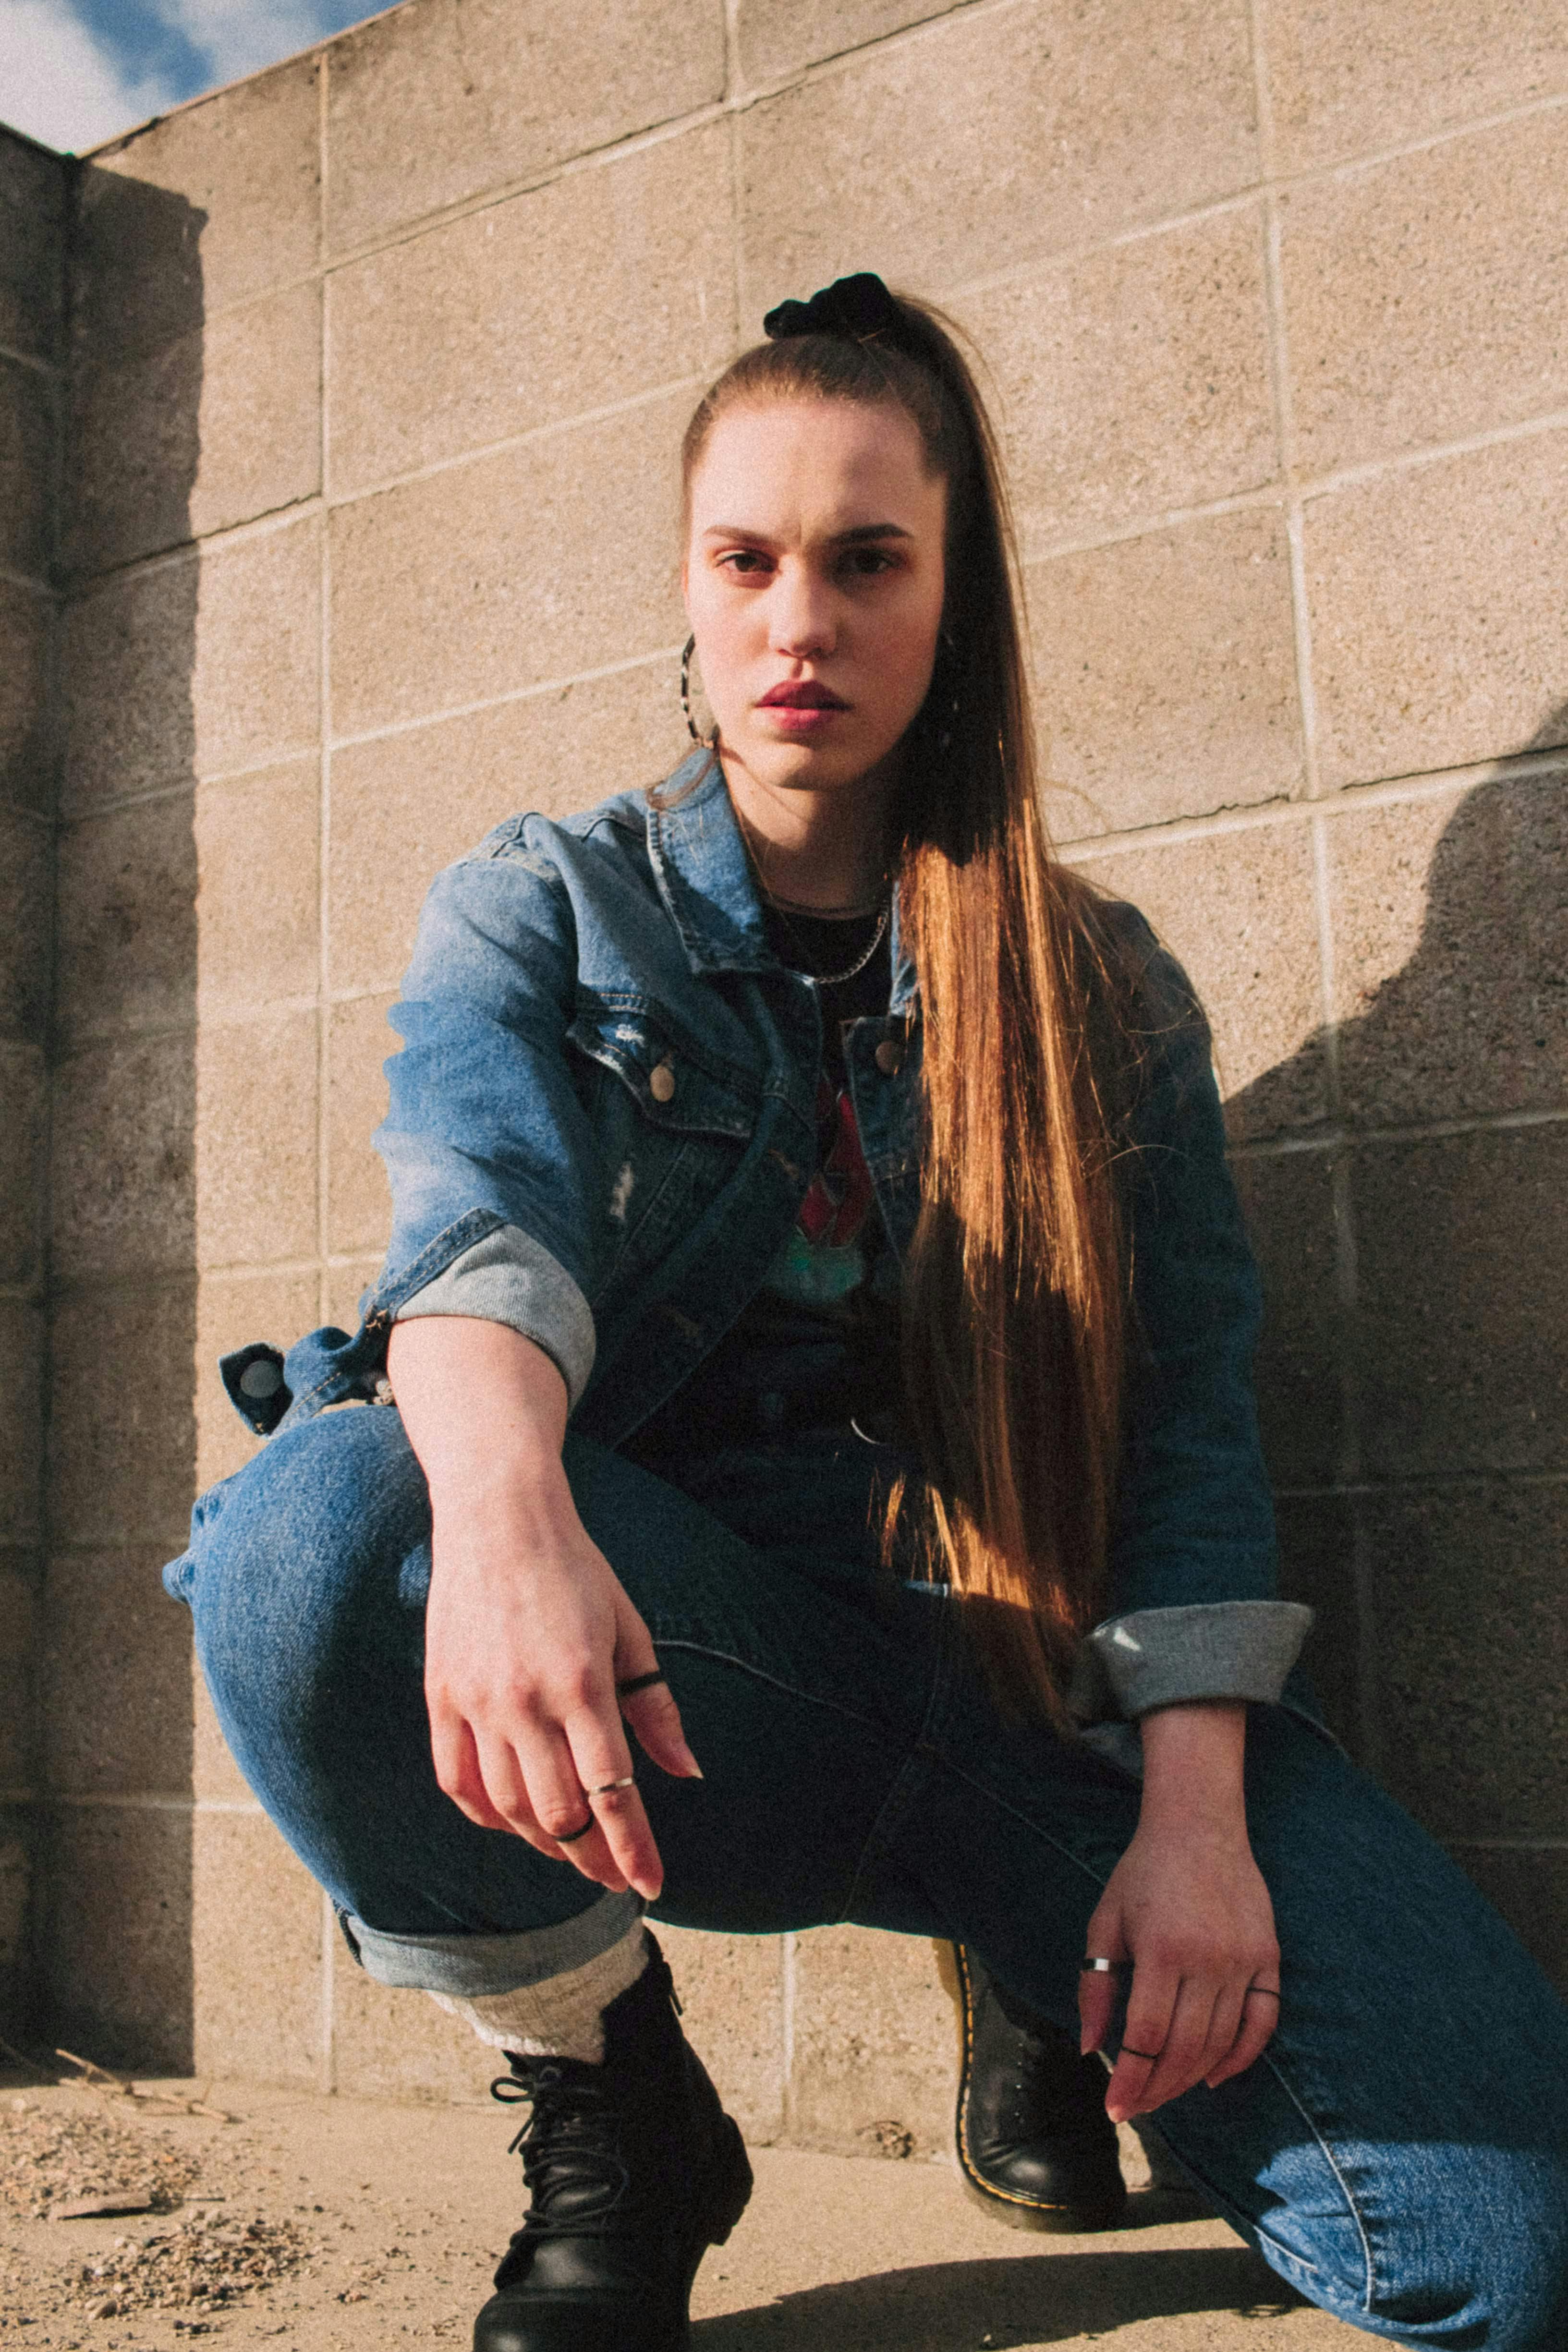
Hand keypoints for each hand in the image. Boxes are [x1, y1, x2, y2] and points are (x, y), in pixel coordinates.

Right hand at [387, 1317, 701, 1905]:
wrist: (500, 1516)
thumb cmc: (577, 1570)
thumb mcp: (630, 1630)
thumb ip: (656, 1707)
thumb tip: (688, 1772)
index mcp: (583, 1682)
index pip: (612, 1792)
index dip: (634, 1849)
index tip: (652, 1887)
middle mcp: (526, 1699)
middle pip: (558, 1815)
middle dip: (592, 1857)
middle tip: (615, 1875)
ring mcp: (477, 1700)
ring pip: (508, 1807)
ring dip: (543, 1843)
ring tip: (572, 1850)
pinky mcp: (441, 1695)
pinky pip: (457, 1780)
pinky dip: (486, 1815)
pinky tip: (513, 1821)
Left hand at [1078, 1703, 1279, 2121]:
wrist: (1199, 1826)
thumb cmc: (1143, 1873)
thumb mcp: (1106, 1922)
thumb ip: (1096, 1987)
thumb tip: (1090, 2050)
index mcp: (1160, 1949)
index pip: (1145, 2036)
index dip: (1130, 2079)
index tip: (1115, 2108)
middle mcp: (1206, 1959)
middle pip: (1184, 2048)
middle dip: (1157, 2088)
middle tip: (1137, 2107)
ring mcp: (1243, 1960)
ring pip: (1221, 2042)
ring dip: (1192, 2078)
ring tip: (1166, 2093)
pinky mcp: (1269, 1958)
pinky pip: (1262, 2023)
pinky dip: (1241, 2057)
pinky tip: (1216, 2076)